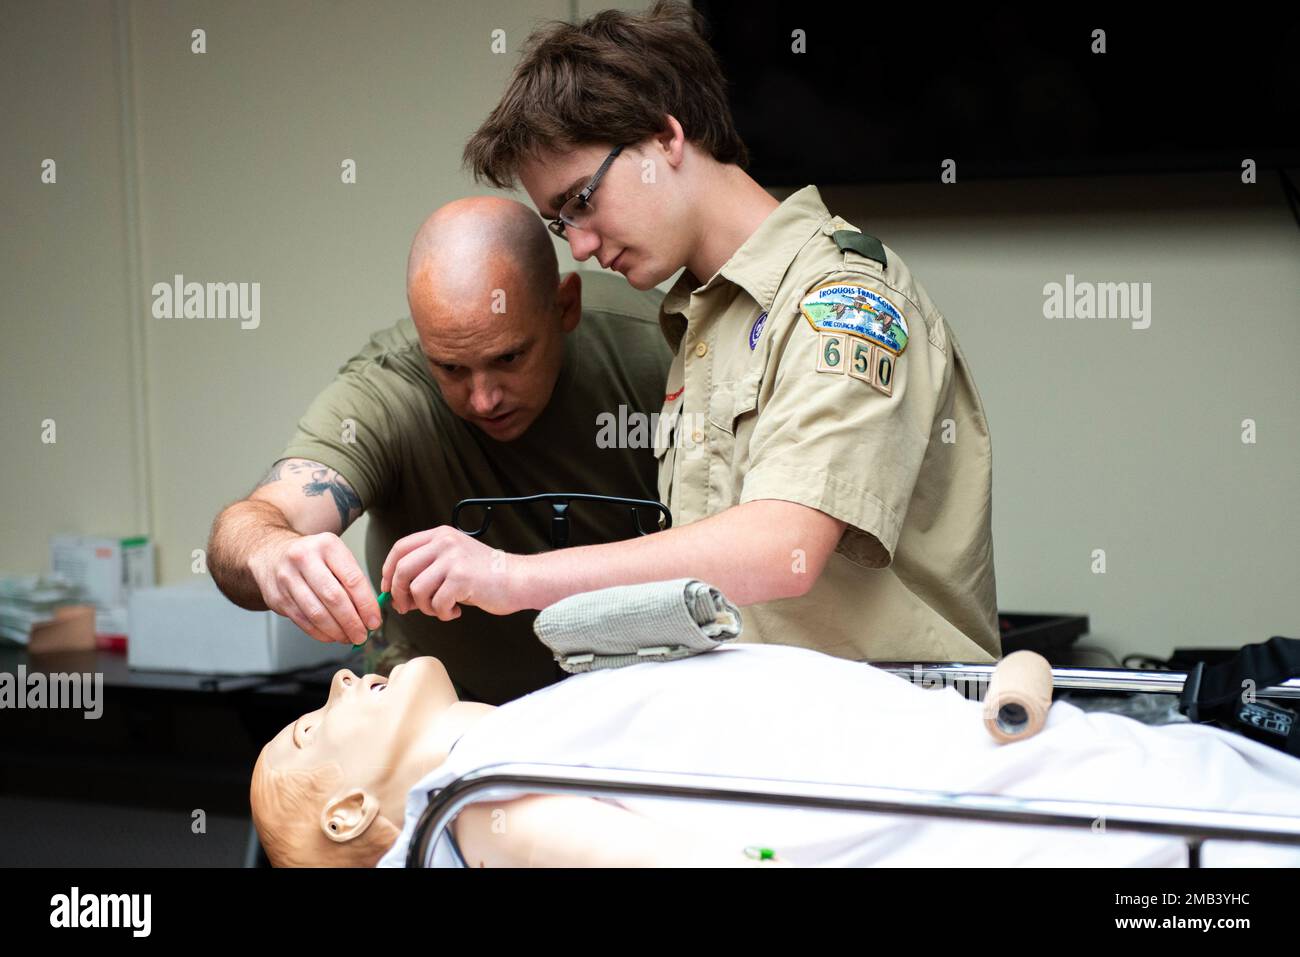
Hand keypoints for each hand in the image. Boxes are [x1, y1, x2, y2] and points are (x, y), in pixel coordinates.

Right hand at [249, 532, 380, 644]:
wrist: (270, 554)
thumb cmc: (312, 558)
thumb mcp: (335, 556)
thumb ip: (353, 581)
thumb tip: (371, 613)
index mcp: (327, 545)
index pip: (352, 579)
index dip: (366, 605)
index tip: (374, 621)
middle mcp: (304, 559)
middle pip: (334, 598)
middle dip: (352, 622)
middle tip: (363, 636)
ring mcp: (287, 578)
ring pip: (317, 613)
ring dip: (337, 631)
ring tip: (349, 638)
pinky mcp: (277, 597)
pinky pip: (303, 621)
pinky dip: (320, 633)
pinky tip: (332, 636)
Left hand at [381, 526, 522, 620]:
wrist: (518, 579)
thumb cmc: (486, 576)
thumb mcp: (454, 561)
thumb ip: (427, 570)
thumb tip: (398, 593)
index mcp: (440, 535)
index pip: (400, 548)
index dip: (388, 570)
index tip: (387, 588)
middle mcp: (445, 543)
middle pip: (402, 569)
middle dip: (399, 594)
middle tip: (406, 608)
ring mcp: (453, 559)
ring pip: (417, 589)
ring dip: (425, 607)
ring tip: (442, 609)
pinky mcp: (461, 578)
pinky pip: (437, 603)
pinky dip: (443, 614)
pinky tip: (456, 611)